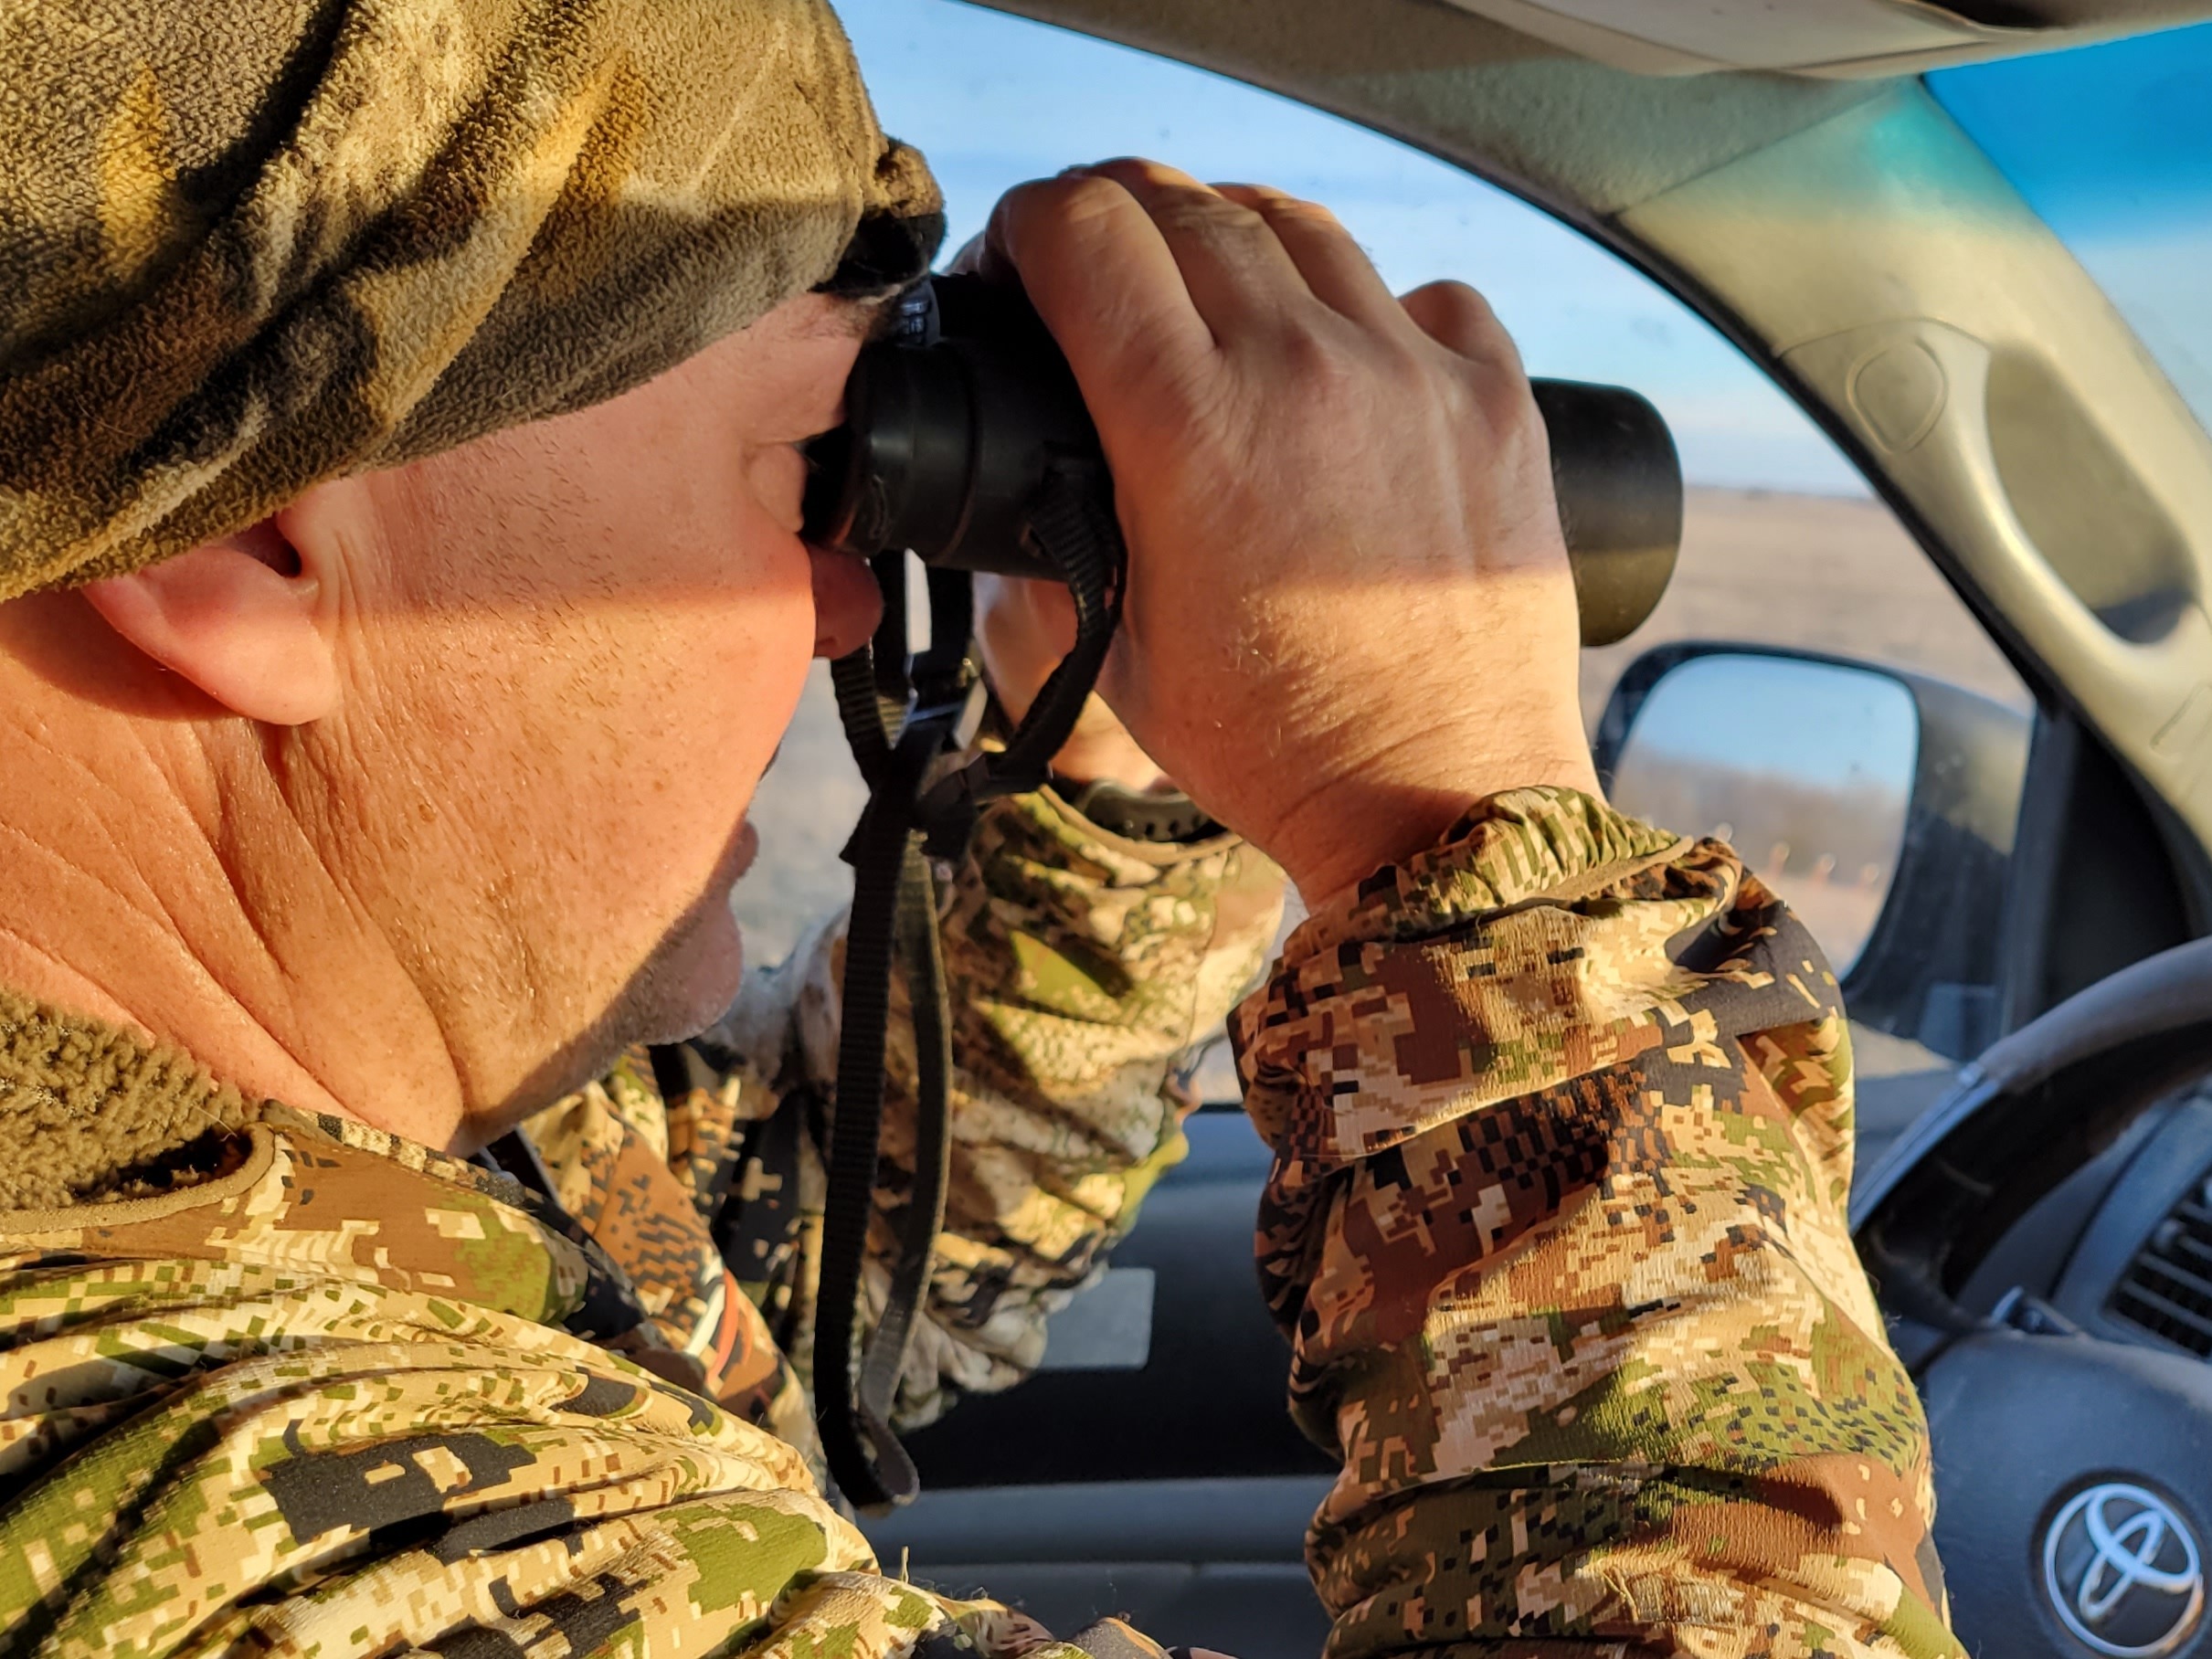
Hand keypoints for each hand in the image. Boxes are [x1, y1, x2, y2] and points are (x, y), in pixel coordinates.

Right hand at [977, 159, 1598, 903]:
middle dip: (1112, 220)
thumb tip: (1042, 457)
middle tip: (1099, 277)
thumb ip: (1066, 529)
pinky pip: (1424, 292)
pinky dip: (1371, 306)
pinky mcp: (1499, 399)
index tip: (1022, 266)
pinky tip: (1346, 361)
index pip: (1083, 230)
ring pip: (1298, 223)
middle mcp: (1303, 368)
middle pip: (1180, 202)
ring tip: (1216, 303)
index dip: (1030, 229)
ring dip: (1231, 241)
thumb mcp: (1117, 645)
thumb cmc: (1273, 742)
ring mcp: (1414, 373)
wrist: (1439, 798)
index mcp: (1187, 426)